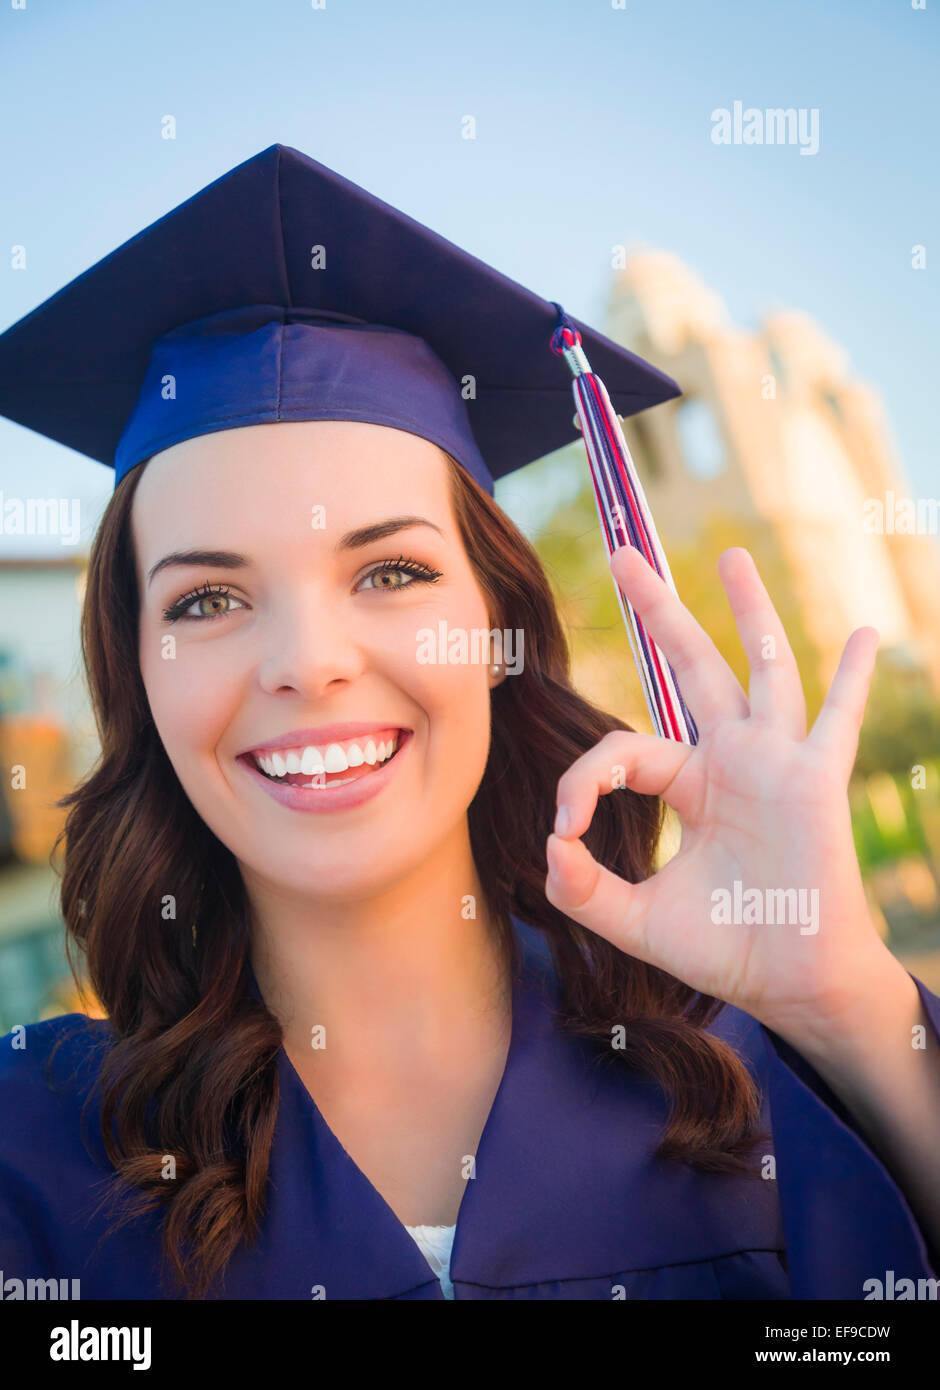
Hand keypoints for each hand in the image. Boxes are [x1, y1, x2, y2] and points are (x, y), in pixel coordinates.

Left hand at [545, 544, 892, 1044]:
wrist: (789, 984)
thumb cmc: (724, 949)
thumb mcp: (638, 922)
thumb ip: (585, 892)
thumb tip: (550, 850)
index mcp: (689, 786)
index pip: (625, 751)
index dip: (584, 781)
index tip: (564, 832)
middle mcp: (731, 761)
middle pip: (689, 668)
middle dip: (657, 610)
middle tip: (623, 556)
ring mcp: (776, 763)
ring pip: (760, 669)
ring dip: (749, 612)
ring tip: (730, 555)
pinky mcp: (816, 781)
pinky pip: (838, 721)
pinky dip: (853, 679)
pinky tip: (864, 634)